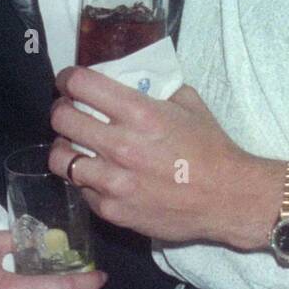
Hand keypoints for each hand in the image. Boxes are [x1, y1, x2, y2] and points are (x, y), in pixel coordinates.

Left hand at [49, 66, 270, 248]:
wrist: (228, 198)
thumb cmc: (211, 148)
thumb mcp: (189, 103)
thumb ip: (155, 89)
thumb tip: (131, 80)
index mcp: (140, 114)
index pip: (81, 85)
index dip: (68, 78)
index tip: (69, 81)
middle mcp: (120, 146)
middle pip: (61, 119)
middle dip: (62, 109)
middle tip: (70, 111)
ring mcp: (113, 182)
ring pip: (60, 158)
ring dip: (65, 147)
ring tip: (76, 146)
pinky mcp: (112, 210)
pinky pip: (82, 190)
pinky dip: (86, 180)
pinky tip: (100, 175)